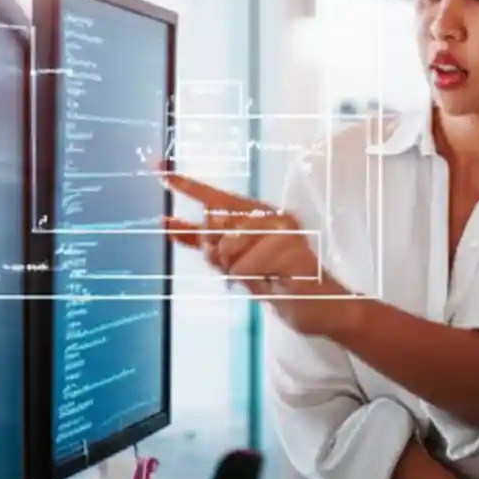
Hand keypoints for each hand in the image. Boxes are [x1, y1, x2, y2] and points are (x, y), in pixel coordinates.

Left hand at [162, 172, 359, 337]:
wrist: (319, 307)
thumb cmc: (279, 283)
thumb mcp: (236, 263)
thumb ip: (206, 244)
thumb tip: (167, 225)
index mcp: (261, 214)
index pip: (216, 197)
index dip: (186, 186)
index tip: (159, 171)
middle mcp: (273, 215)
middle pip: (214, 224)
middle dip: (212, 253)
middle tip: (232, 271)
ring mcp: (283, 230)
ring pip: (226, 247)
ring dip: (232, 271)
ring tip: (257, 277)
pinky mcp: (289, 249)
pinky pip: (243, 267)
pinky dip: (247, 281)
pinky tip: (268, 282)